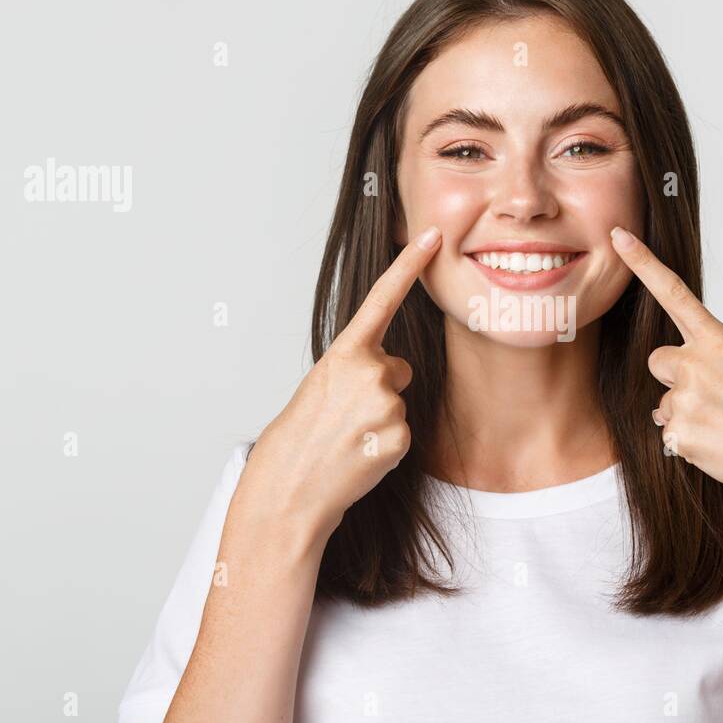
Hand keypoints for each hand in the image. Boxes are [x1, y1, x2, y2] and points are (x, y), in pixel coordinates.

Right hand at [231, 226, 442, 547]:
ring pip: (399, 402)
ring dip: (379, 419)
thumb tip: (394, 372)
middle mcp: (369, 371)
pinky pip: (403, 433)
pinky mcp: (399, 436)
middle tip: (343, 417)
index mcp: (344, 353)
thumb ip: (358, 367)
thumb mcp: (322, 385)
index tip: (432, 236)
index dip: (409, 265)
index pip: (383, 299)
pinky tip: (359, 454)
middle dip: (379, 388)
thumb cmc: (301, 436)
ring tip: (347, 438)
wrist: (290, 487)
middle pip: (398, 369)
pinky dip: (385, 446)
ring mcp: (387, 404)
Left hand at [609, 226, 722, 525]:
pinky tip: (718, 445)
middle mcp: (698, 365)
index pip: (673, 294)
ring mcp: (686, 400)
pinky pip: (669, 432)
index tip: (618, 237)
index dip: (643, 264)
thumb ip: (707, 366)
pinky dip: (688, 441)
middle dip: (676, 377)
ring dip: (686, 414)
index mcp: (721, 342)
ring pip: (665, 403)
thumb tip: (667, 398)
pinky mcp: (678, 433)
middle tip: (715, 398)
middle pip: (658, 361)